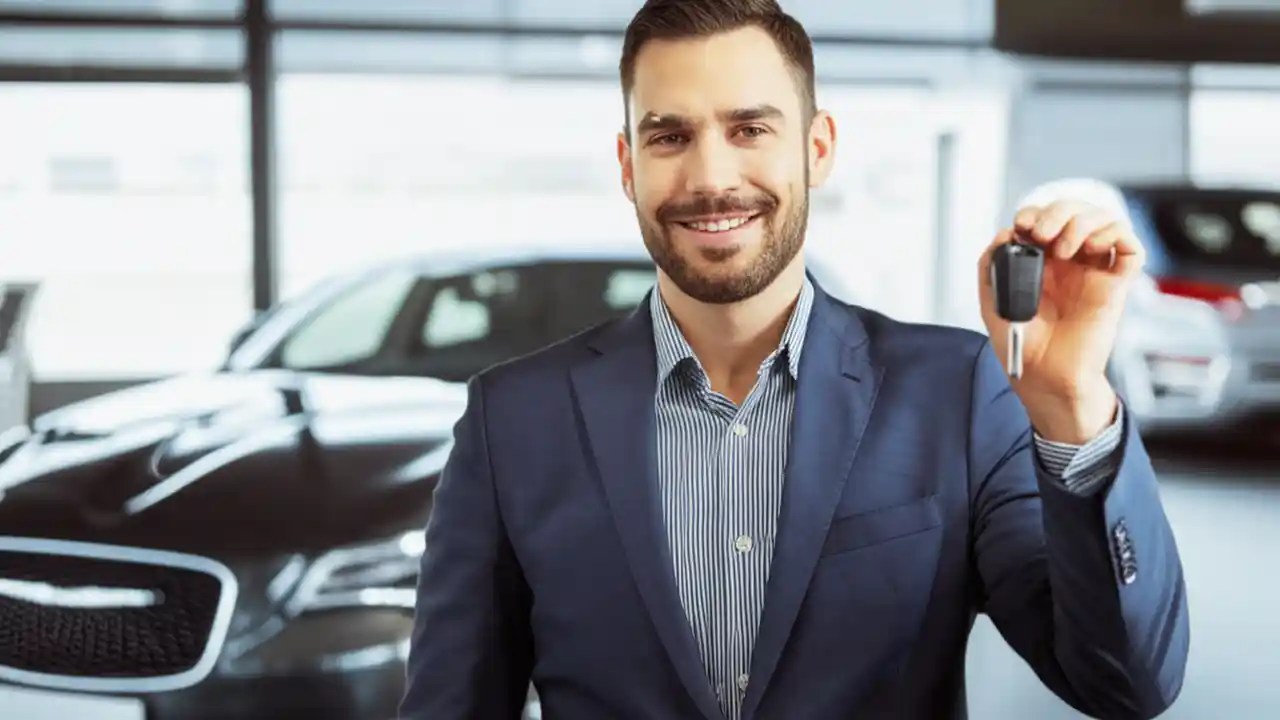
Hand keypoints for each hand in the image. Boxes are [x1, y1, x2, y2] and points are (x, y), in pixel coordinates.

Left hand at [977, 200, 1145, 442]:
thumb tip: (1004, 233)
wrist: (1044, 375)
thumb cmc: (1021, 343)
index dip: (1036, 211)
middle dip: (1058, 210)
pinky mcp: (1116, 285)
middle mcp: (1070, 261)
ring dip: (1084, 221)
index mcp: (1042, 261)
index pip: (1047, 215)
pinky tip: (1091, 250)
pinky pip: (1131, 247)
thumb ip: (990, 266)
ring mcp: (1094, 270)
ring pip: (1106, 219)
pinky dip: (1115, 235)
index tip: (1022, 226)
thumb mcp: (992, 301)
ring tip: (1064, 249)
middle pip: (1077, 209)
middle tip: (1041, 233)